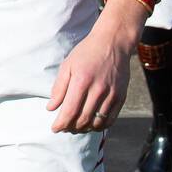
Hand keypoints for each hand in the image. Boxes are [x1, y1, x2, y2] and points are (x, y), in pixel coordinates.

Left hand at [48, 0, 145, 133]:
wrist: (113, 42)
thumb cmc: (87, 52)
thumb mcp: (68, 65)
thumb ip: (59, 88)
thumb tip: (51, 108)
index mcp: (82, 81)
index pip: (70, 111)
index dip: (61, 124)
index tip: (55, 128)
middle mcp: (98, 89)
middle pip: (83, 120)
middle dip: (70, 128)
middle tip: (64, 127)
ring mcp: (111, 94)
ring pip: (96, 122)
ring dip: (84, 129)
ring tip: (76, 126)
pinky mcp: (121, 96)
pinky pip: (110, 119)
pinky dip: (99, 126)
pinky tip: (92, 123)